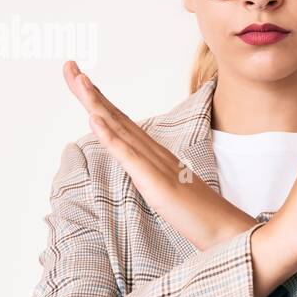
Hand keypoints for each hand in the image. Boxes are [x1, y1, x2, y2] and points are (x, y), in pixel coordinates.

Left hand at [62, 61, 253, 250]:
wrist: (227, 231)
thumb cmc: (201, 215)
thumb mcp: (169, 192)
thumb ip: (155, 178)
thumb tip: (142, 171)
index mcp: (155, 156)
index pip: (121, 123)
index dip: (99, 100)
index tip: (80, 79)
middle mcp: (155, 153)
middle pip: (116, 117)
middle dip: (89, 91)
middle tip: (69, 65)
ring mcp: (156, 166)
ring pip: (121, 129)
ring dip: (96, 103)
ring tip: (78, 79)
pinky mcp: (157, 182)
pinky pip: (129, 156)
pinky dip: (110, 136)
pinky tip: (95, 119)